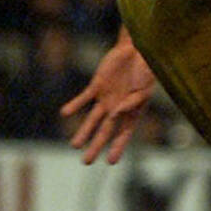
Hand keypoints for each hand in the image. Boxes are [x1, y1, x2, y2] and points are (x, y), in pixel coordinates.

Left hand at [61, 38, 155, 163]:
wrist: (136, 49)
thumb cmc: (145, 69)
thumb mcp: (143, 88)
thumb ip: (130, 102)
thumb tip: (115, 115)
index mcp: (132, 111)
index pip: (123, 134)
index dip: (117, 147)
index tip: (110, 161)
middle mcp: (117, 109)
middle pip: (105, 131)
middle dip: (96, 146)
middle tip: (86, 161)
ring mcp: (106, 98)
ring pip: (92, 119)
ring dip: (83, 132)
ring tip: (74, 145)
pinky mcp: (97, 86)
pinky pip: (83, 98)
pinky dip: (74, 105)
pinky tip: (65, 113)